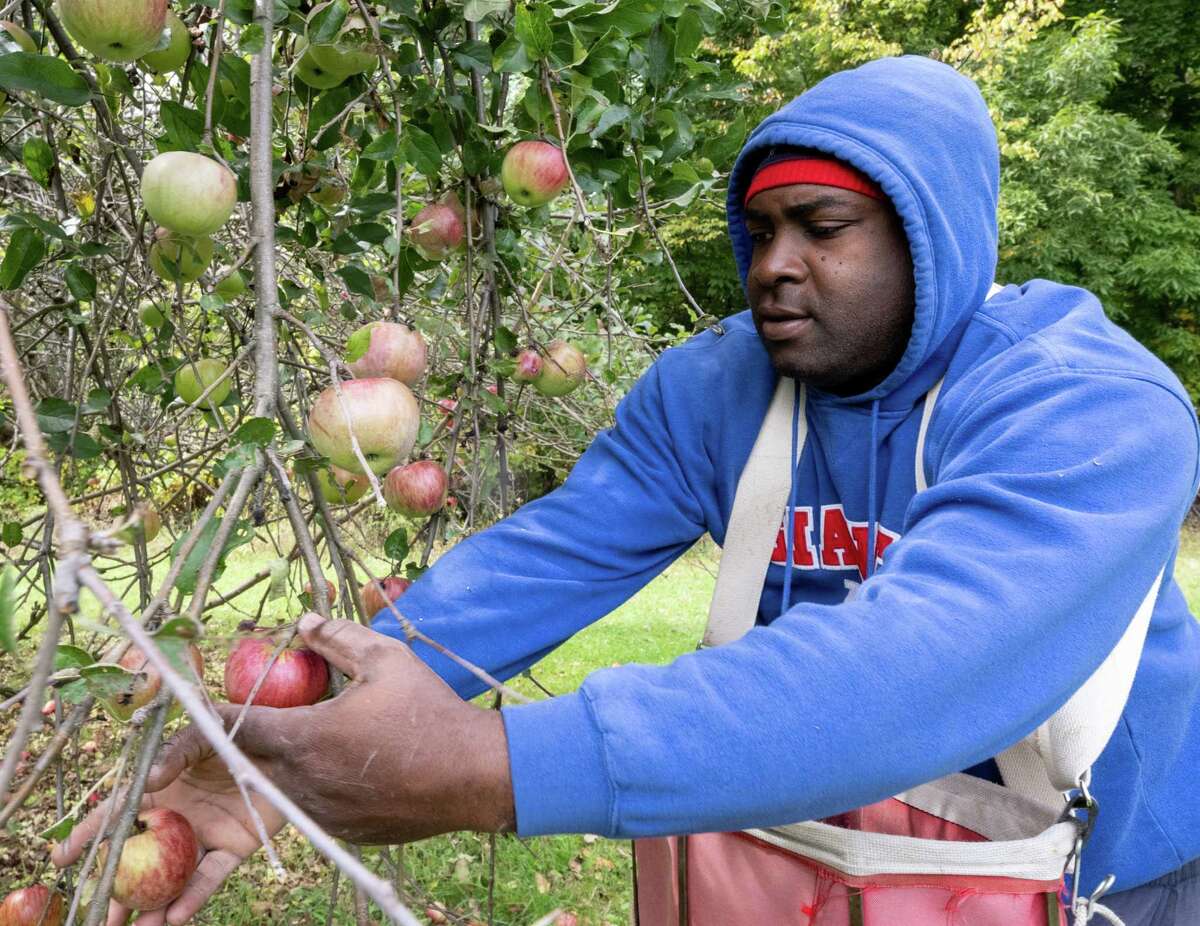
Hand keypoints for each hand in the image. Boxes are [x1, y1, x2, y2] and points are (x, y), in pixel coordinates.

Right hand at [51, 726, 284, 925]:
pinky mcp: (233, 847)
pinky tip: (175, 917)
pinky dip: (193, 897)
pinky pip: (210, 877)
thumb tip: (149, 782)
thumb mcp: (207, 729)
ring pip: (170, 876)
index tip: (60, 861)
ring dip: (151, 904)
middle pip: (138, 856)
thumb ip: (178, 751)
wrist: (294, 746)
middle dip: (115, 888)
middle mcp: (176, 816)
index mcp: (162, 786)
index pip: (117, 812)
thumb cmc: (247, 730)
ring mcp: (203, 835)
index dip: (88, 834)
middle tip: (97, 918)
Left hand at [212, 611, 514, 843]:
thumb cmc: (427, 711)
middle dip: (257, 739)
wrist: (472, 775)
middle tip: (274, 717)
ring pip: (285, 786)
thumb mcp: (386, 659)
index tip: (204, 704)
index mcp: (305, 737)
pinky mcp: (342, 833)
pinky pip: (315, 807)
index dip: (217, 713)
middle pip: (255, 760)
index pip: (237, 726)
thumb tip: (305, 621)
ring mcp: (322, 814)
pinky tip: (354, 766)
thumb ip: (338, 638)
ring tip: (327, 738)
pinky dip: (322, 786)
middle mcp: (302, 782)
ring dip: (292, 763)